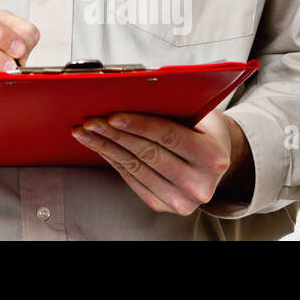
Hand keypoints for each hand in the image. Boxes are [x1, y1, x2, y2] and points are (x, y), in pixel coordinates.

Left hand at [69, 108, 252, 214]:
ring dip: (105, 147)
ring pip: (134, 167)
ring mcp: (180, 200)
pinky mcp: (162, 205)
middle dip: (114, 135)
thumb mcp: (199, 114)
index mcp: (213, 157)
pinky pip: (131, 178)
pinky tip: (99, 145)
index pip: (169, 136)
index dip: (138, 125)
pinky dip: (112, 159)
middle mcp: (199, 184)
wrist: (216, 161)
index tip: (113, 116)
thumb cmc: (203, 129)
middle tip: (90, 120)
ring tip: (84, 132)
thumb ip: (174, 107)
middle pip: (147, 153)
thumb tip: (129, 93)